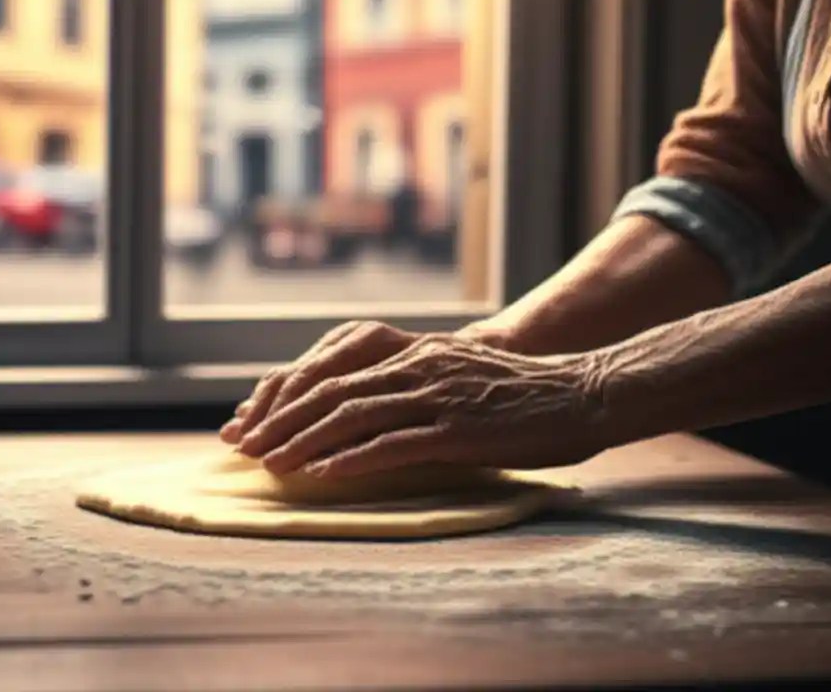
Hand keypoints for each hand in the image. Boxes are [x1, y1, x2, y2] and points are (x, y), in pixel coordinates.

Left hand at [235, 335, 610, 477]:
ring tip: (269, 464)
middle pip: (331, 391)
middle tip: (244, 447)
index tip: (256, 422)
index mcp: (416, 354)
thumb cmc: (527, 397)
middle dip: (281, 420)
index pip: (335, 373)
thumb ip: (418, 390)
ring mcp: (437, 396)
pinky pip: (394, 444)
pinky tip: (322, 476)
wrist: (586, 394)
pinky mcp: (457, 429)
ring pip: (352, 415)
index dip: (289, 397)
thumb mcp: (463, 380)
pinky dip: (352, 460)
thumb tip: (371, 421)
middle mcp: (419, 367)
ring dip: (303, 441)